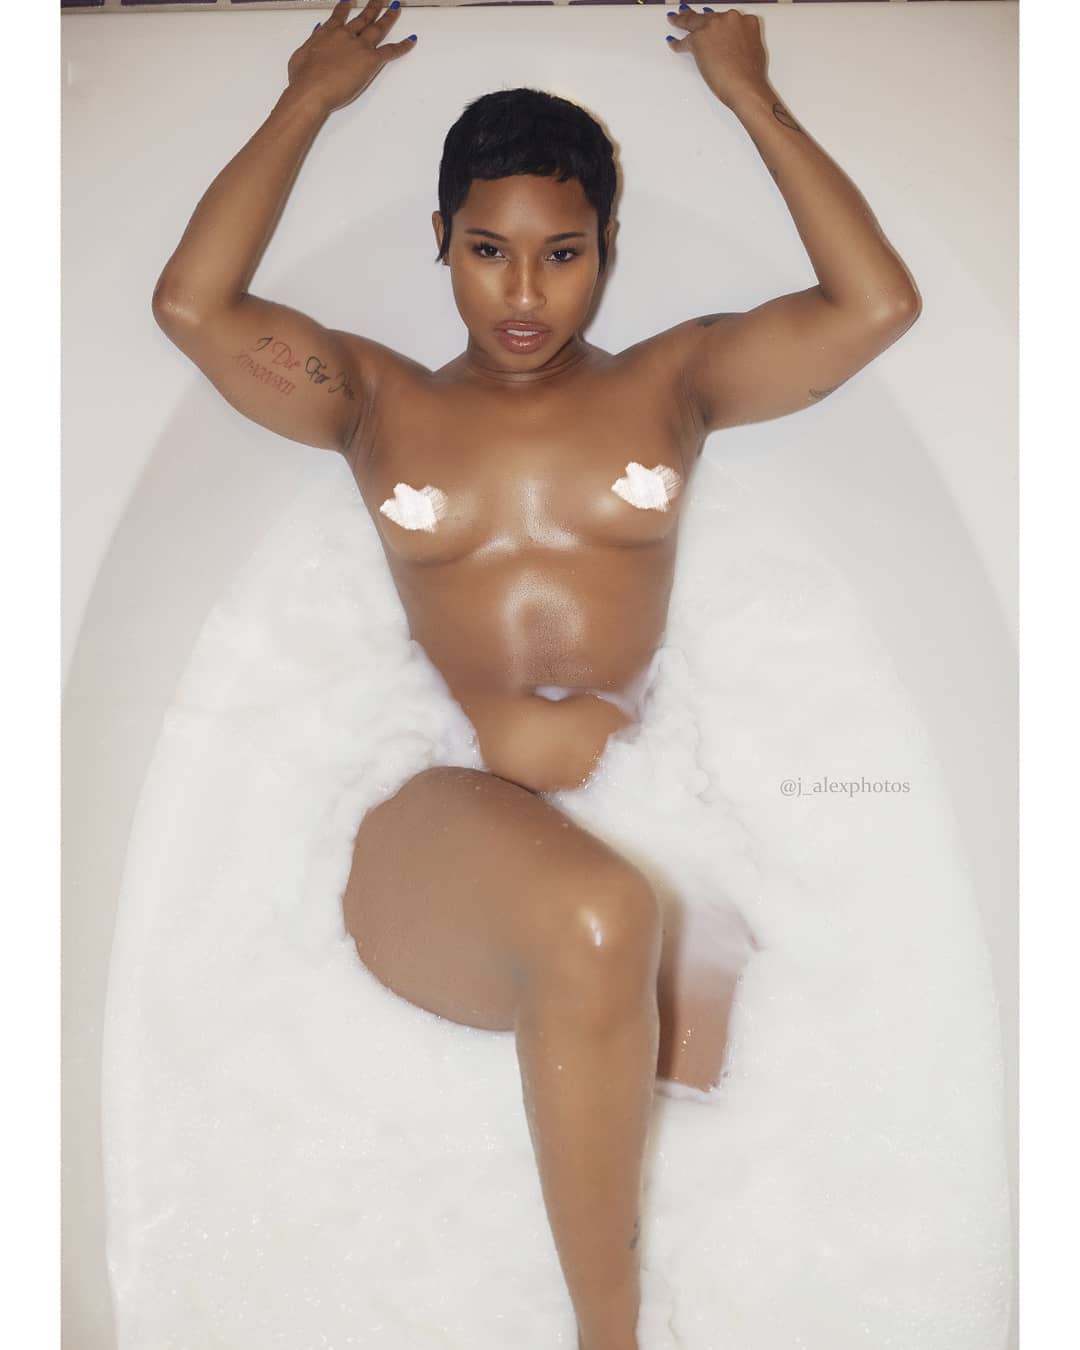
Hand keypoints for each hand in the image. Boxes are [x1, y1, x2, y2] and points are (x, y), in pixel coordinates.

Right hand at [287, 0, 414, 113]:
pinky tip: (412, 40)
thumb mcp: (300, 55)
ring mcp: (359, 46)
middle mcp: (345, 34)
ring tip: (396, 7)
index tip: (349, 1)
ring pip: (378, 27)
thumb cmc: (302, 78)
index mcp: (327, 33)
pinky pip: (391, 51)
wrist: (311, 90)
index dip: (345, 7)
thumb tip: (317, 30)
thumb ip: (312, 41)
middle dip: (372, 6)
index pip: (339, 16)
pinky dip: (403, 45)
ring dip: (389, 16)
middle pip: (362, 17)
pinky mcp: (371, 60)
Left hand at [666, 6, 769, 109]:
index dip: (715, 20)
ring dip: (682, 21)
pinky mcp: (699, 39)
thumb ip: (741, 40)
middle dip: (696, 15)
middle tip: (687, 12)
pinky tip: (673, 43)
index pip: (726, 18)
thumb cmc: (751, 74)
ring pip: (693, 22)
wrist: (744, 85)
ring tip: (675, 20)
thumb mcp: (753, 49)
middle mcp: (729, 19)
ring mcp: (713, 27)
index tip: (709, 17)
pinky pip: (684, 41)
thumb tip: (733, 44)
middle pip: (708, 16)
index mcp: (746, 20)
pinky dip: (677, 44)